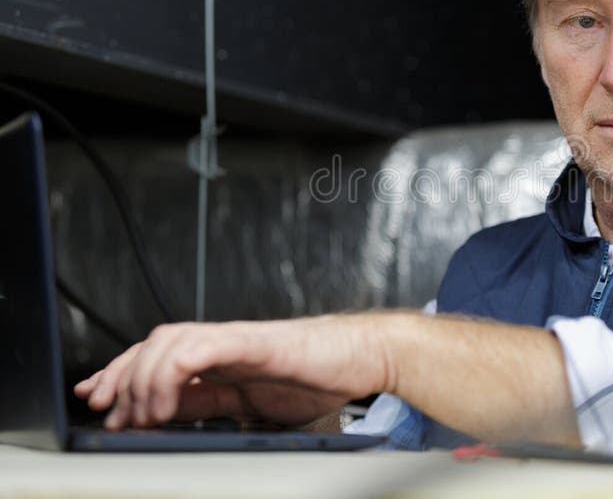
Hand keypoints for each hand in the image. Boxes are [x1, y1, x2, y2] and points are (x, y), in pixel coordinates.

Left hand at [73, 316, 385, 429]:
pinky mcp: (254, 340)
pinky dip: (174, 370)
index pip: (159, 359)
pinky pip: (203, 346)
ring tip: (139, 412)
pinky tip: (168, 399)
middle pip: (154, 345)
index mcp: (223, 358)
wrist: (365, 356)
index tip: (100, 401)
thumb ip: (213, 404)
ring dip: (142, 377)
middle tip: (104, 407)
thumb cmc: (323, 376)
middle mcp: (224, 343)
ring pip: (169, 341)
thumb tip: (171, 419)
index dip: (123, 377)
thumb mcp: (254, 405)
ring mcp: (237, 339)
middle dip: (120, 375)